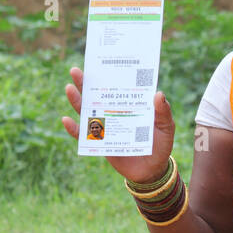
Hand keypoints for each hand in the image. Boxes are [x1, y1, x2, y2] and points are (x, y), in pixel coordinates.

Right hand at [62, 66, 174, 183]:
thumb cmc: (161, 145)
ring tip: (69, 88)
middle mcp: (115, 112)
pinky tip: (66, 120)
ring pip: (87, 111)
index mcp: (130, 105)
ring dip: (77, 100)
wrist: (152, 170)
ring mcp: (106, 127)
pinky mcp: (101, 143)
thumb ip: (163, 112)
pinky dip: (74, 129)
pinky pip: (84, 136)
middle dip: (85, 83)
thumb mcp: (166, 127)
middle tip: (75, 71)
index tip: (99, 62)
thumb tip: (158, 94)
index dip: (107, 75)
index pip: (117, 86)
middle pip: (97, 95)